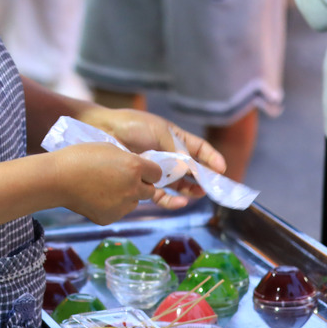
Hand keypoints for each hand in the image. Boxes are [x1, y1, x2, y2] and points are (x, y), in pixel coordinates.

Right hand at [52, 142, 162, 223]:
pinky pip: (118, 212)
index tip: (139, 169)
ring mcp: (122, 206)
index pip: (157, 173)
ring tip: (104, 188)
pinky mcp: (110, 218)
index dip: (148, 171)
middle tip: (121, 179)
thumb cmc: (80, 157)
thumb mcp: (109, 149)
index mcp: (134, 167)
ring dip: (127, 196)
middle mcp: (133, 188)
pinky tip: (95, 197)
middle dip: (141, 185)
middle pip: (150, 191)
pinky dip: (111, 206)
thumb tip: (137, 171)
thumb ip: (128, 160)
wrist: (57, 178)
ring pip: (134, 203)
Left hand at [85, 106, 226, 209]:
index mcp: (174, 137)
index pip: (199, 149)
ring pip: (178, 183)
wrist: (104, 131)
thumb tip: (192, 168)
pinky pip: (161, 193)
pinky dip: (171, 199)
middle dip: (203, 179)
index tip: (222, 169)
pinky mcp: (144, 180)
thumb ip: (178, 150)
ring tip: (198, 194)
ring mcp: (156, 168)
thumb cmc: (132, 126)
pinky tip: (180, 202)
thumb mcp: (161, 132)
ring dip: (190, 190)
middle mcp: (168, 154)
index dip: (211, 158)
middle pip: (191, 170)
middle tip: (212, 188)